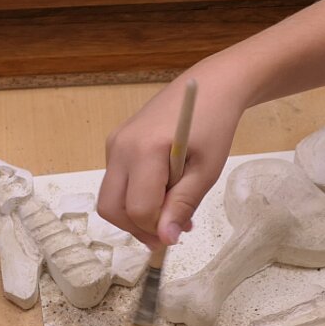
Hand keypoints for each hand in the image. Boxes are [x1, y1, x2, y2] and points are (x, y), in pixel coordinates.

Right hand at [96, 72, 244, 246]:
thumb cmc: (214, 125)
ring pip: (110, 198)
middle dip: (137, 228)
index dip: (157, 229)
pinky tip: (163, 194)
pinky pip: (116, 182)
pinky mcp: (116, 142)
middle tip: (169, 234)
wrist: (208, 86)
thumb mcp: (206, 170)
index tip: (179, 234)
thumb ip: (183, 205)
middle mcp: (120, 146)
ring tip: (172, 214)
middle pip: (111, 208)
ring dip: (136, 215)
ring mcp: (114, 143)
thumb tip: (166, 238)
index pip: (138, 208)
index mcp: (145, 150)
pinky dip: (134, 197)